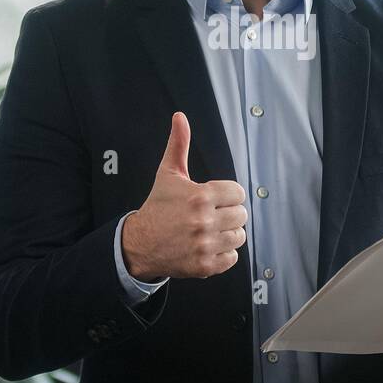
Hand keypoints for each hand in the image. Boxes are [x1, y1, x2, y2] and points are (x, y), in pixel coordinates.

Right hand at [122, 112, 247, 279]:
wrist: (140, 243)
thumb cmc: (157, 207)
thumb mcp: (168, 173)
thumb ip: (179, 144)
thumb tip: (180, 117)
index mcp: (200, 196)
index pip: (238, 193)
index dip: (228, 195)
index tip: (215, 199)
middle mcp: (204, 221)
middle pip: (242, 215)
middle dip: (229, 214)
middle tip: (212, 215)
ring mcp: (205, 245)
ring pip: (239, 237)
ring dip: (228, 234)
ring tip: (211, 231)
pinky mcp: (205, 265)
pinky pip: (232, 258)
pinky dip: (224, 254)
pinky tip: (209, 245)